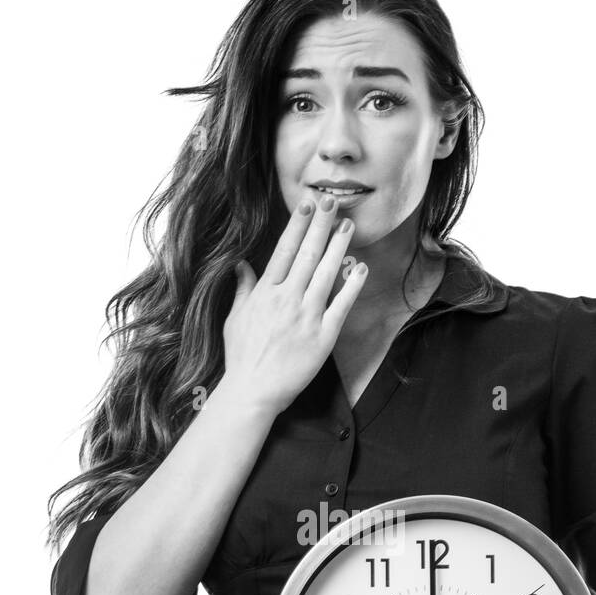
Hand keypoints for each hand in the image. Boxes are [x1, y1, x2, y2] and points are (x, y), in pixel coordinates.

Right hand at [223, 195, 368, 414]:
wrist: (252, 392)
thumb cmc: (242, 357)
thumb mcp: (235, 318)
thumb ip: (242, 289)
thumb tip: (240, 264)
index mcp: (265, 293)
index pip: (283, 250)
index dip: (297, 225)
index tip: (306, 205)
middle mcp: (286, 300)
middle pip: (307, 255)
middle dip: (320, 226)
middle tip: (332, 201)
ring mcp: (306, 318)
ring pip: (326, 275)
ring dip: (338, 247)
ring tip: (348, 225)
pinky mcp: (322, 337)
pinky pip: (341, 307)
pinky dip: (352, 287)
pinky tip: (360, 268)